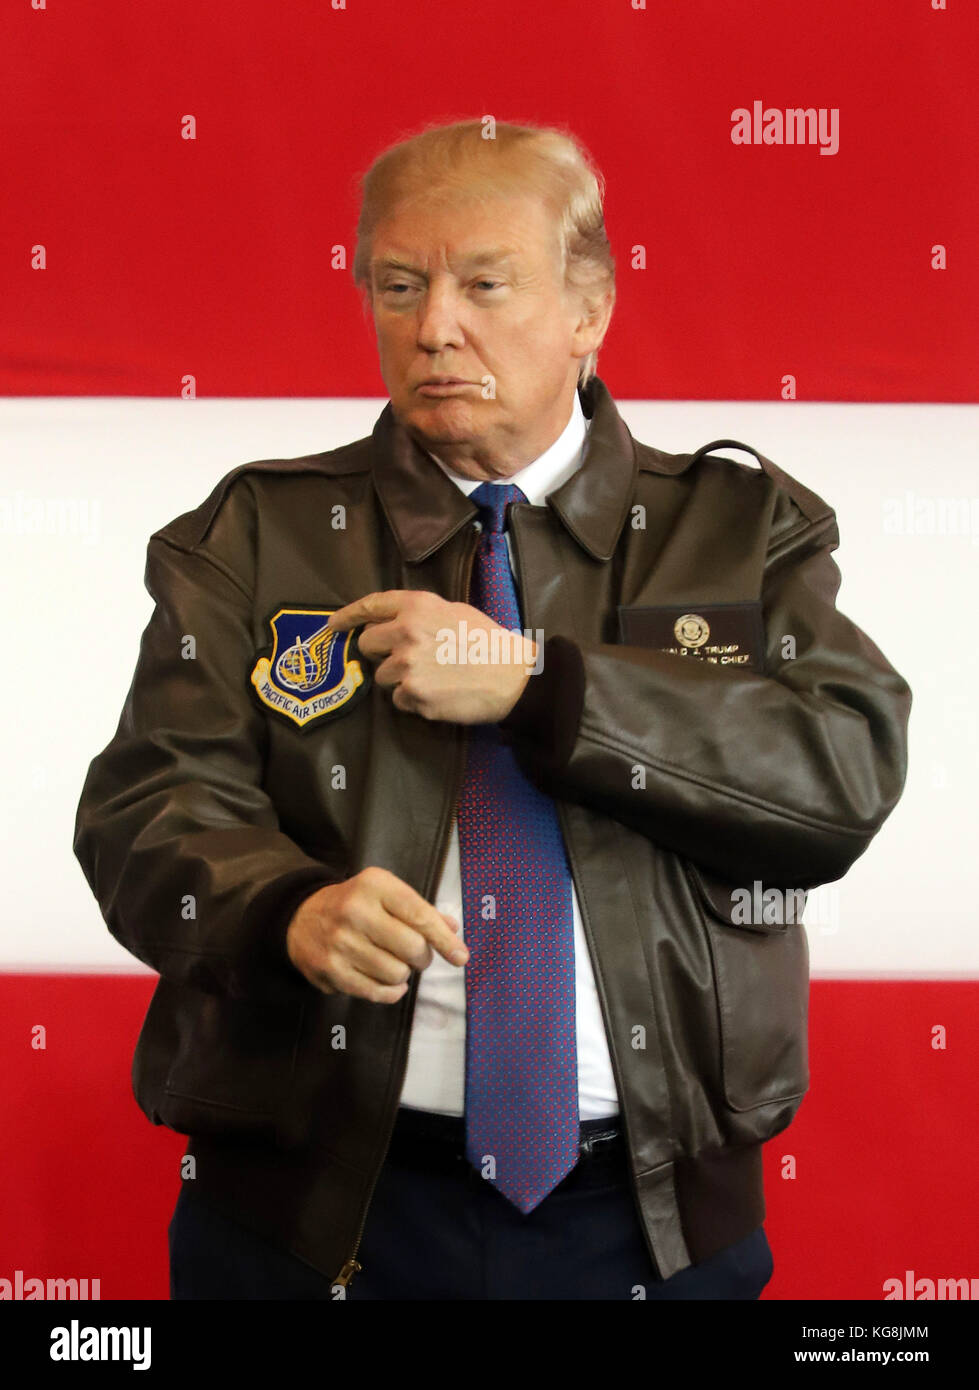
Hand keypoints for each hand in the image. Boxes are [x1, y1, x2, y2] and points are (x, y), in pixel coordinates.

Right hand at [285, 866, 467, 1002]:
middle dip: (423, 958)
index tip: (461, 957)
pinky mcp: (330, 970)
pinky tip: (389, 983)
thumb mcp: (385, 893)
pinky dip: (390, 992)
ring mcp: (340, 942)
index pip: (420, 915)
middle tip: (417, 956)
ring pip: (396, 974)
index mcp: (373, 885)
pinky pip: (376, 992)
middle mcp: (354, 910)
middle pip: (412, 948)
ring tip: (393, 962)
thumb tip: (453, 929)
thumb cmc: (355, 904)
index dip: (444, 939)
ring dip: (403, 974)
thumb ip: (420, 910)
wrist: (300, 918)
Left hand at [327, 590, 537, 722]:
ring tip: (432, 676)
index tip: (332, 626)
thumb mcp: (451, 611)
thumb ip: (416, 614)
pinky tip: (438, 693)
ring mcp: (407, 665)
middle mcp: (406, 632)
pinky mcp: (413, 694)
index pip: (369, 607)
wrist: (513, 676)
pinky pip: (398, 699)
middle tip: (408, 658)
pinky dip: (413, 699)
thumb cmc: (486, 642)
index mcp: (417, 606)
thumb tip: (384, 624)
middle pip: (367, 645)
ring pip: (381, 676)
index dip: (347, 617)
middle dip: (380, 653)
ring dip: (399, 679)